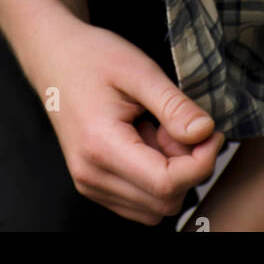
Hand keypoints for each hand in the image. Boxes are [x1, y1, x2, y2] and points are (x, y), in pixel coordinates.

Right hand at [31, 19, 225, 224]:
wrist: (53, 55)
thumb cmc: (92, 56)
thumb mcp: (138, 69)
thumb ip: (174, 105)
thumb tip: (206, 133)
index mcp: (101, 146)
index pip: (166, 184)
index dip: (201, 163)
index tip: (211, 133)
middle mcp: (91, 175)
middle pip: (164, 202)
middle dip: (187, 168)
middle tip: (181, 125)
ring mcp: (89, 183)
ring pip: (154, 208)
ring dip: (171, 175)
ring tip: (159, 130)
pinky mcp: (93, 183)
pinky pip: (139, 201)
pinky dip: (155, 178)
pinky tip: (147, 141)